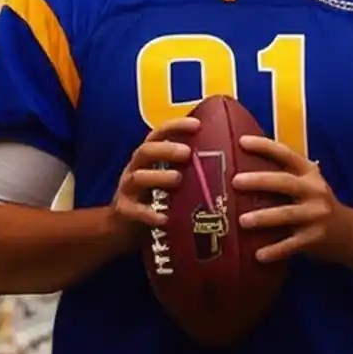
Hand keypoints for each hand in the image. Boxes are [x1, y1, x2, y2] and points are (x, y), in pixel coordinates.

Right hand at [108, 117, 201, 244]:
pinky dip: (149, 214)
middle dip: (166, 149)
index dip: (176, 126)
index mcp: (149, 157)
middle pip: (146, 151)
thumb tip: (228, 158)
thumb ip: (190, 169)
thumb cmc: (156, 199)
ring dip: (158, 177)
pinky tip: (164, 218)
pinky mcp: (124, 211)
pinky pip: (135, 211)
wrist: (124, 229)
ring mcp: (127, 190)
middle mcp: (136, 168)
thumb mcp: (170, 180)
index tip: (197, 124)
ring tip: (177, 179)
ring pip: (138, 178)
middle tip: (187, 152)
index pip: (159, 134)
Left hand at [232, 136, 352, 263]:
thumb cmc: (317, 205)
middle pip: (285, 182)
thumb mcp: (308, 184)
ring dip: (264, 217)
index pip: (286, 155)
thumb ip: (285, 175)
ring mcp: (315, 216)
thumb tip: (242, 168)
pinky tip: (258, 255)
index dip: (265, 146)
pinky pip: (291, 245)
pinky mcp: (315, 239)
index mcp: (309, 173)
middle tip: (235, 181)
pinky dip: (275, 250)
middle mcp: (314, 191)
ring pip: (287, 214)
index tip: (242, 141)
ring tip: (243, 221)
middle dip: (260, 181)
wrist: (351, 233)